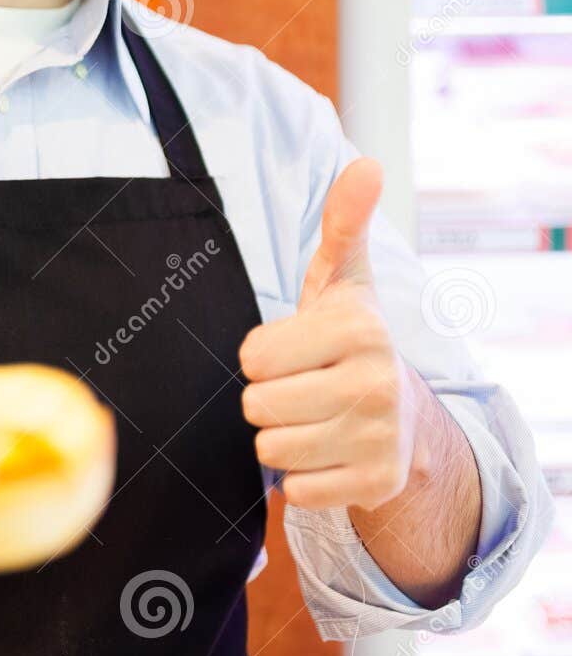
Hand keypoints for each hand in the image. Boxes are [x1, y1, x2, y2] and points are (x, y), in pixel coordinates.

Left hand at [238, 158, 416, 511]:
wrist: (403, 416)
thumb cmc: (350, 341)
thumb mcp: (343, 280)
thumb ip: (344, 224)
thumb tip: (366, 164)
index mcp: (360, 328)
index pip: (251, 356)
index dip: (262, 357)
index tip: (295, 351)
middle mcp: (377, 383)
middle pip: (256, 406)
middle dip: (268, 400)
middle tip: (303, 389)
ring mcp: (380, 438)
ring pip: (270, 450)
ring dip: (281, 439)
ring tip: (314, 419)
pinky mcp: (376, 484)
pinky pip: (296, 491)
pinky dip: (303, 479)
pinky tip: (329, 454)